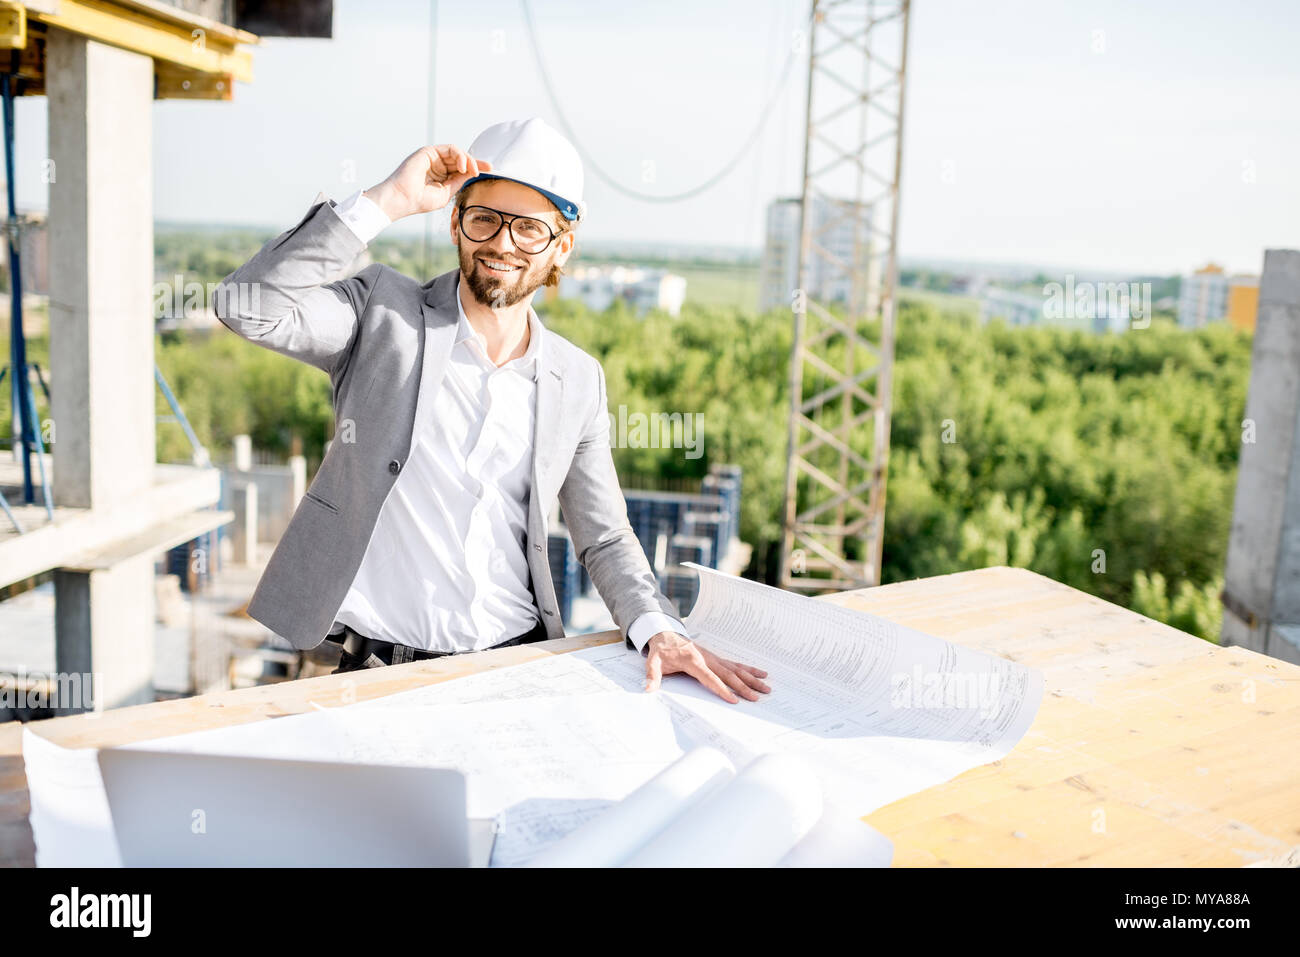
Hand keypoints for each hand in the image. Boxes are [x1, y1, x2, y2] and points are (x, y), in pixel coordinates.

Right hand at [363, 145, 492, 220]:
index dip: (476, 168)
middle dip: (477, 162)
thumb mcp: (446, 193)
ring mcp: (433, 158)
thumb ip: (458, 182)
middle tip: (488, 168)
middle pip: (462, 160)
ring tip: (473, 171)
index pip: (462, 170)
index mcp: (442, 177)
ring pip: (457, 153)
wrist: (403, 199)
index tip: (490, 171)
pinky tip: (463, 166)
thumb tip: (471, 174)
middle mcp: (438, 166)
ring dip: (469, 160)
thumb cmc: (421, 200)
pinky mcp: (429, 151)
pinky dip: (460, 155)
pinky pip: (450, 148)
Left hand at [643, 631, 770, 703]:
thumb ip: (651, 676)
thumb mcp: (652, 662)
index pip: (709, 677)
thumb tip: (648, 689)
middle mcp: (707, 658)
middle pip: (728, 674)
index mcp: (693, 660)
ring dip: (752, 678)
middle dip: (743, 687)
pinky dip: (749, 669)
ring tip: (766, 687)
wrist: (665, 635)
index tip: (733, 699)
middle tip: (756, 698)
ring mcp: (714, 658)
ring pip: (736, 669)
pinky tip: (761, 674)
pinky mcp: (717, 659)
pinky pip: (735, 664)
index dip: (721, 689)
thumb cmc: (661, 651)